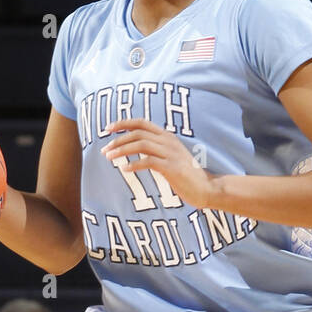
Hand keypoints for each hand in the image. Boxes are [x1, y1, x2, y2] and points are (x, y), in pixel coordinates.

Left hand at [102, 118, 220, 208]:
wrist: (206, 188)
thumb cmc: (187, 176)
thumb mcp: (171, 158)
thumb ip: (156, 151)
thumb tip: (137, 150)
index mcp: (167, 136)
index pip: (142, 122)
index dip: (123, 123)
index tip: (107, 128)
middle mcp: (168, 141)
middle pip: (138, 132)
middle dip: (118, 139)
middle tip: (104, 149)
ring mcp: (170, 154)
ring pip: (141, 144)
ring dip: (122, 150)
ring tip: (109, 158)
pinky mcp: (172, 168)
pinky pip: (148, 161)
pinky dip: (134, 165)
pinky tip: (124, 170)